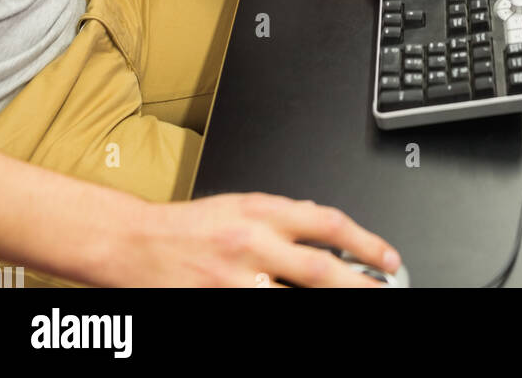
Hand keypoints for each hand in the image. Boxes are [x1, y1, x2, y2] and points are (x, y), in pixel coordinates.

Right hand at [110, 193, 401, 287]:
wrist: (132, 242)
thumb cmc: (186, 226)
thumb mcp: (238, 204)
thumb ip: (281, 216)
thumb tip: (324, 227)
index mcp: (261, 210)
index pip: (327, 223)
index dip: (366, 242)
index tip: (389, 259)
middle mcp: (252, 243)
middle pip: (321, 269)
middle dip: (360, 285)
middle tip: (387, 293)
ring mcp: (235, 280)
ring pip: (295, 301)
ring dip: (328, 305)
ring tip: (351, 307)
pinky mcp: (217, 305)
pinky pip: (262, 315)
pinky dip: (285, 316)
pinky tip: (303, 317)